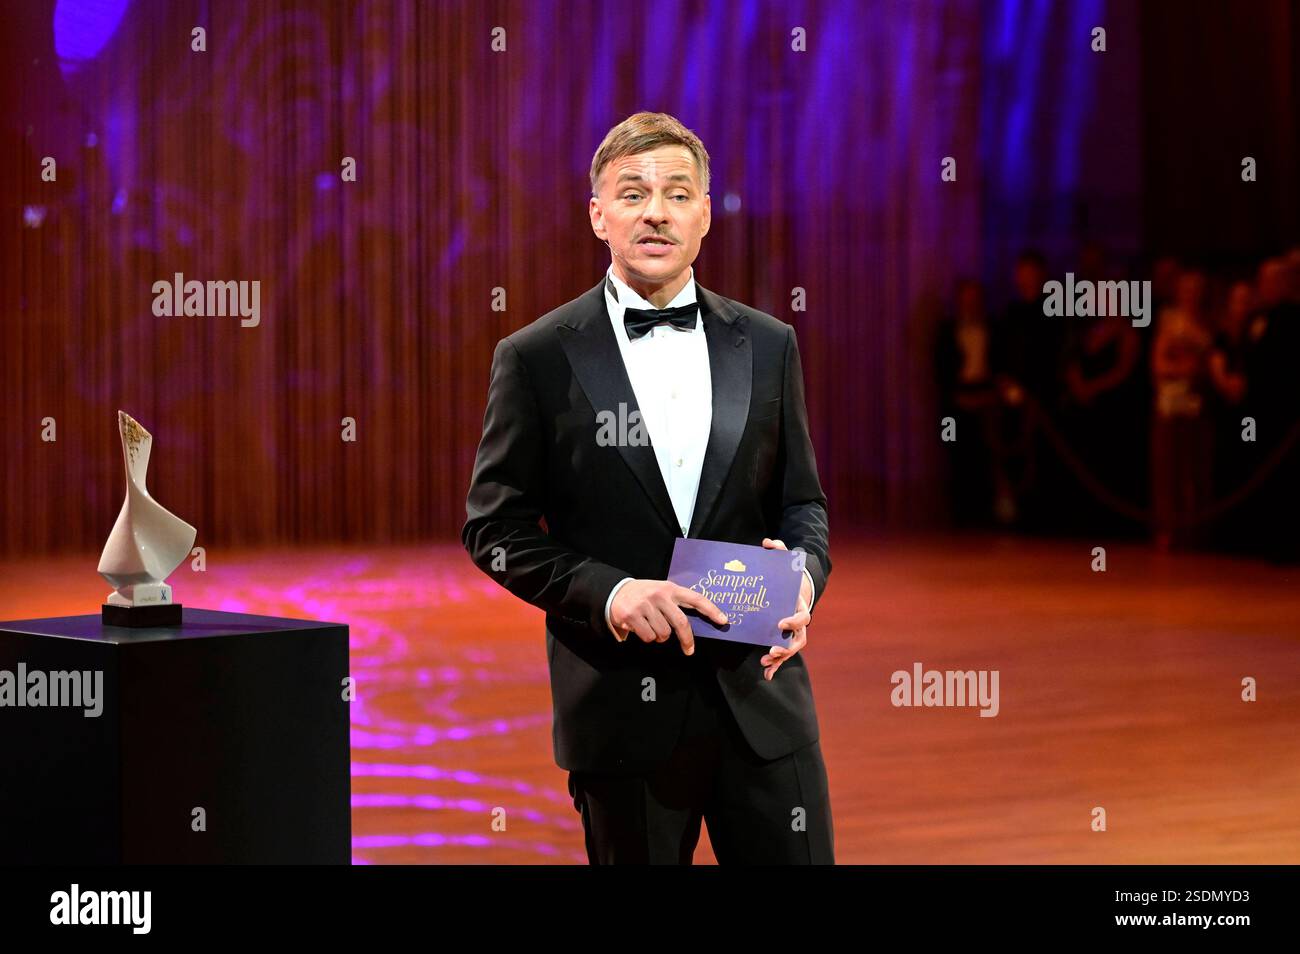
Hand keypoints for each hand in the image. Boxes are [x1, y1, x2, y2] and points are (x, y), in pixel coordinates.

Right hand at [609, 579, 726, 654]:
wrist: (614, 591)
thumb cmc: (643, 594)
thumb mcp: (660, 591)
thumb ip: (675, 603)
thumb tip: (695, 623)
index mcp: (670, 588)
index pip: (696, 598)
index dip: (711, 610)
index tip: (723, 620)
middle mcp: (659, 595)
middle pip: (681, 622)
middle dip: (687, 639)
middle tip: (689, 650)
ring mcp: (645, 605)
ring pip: (664, 633)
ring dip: (660, 637)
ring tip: (652, 627)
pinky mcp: (632, 615)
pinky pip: (648, 637)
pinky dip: (647, 638)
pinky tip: (641, 628)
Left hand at [760, 538, 812, 679]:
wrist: (796, 586)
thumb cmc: (789, 574)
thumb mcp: (786, 560)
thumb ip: (779, 549)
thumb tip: (768, 543)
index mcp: (800, 605)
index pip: (803, 616)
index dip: (793, 621)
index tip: (780, 623)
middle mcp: (799, 621)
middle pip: (799, 639)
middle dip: (786, 647)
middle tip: (772, 650)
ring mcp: (793, 631)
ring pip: (791, 649)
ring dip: (780, 658)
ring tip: (765, 661)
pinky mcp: (784, 637)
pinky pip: (782, 655)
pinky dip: (776, 666)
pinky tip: (766, 674)